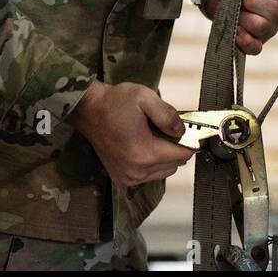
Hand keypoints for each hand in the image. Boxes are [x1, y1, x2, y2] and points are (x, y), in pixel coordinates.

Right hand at [69, 81, 194, 186]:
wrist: (89, 110)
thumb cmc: (114, 103)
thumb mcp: (145, 98)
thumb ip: (168, 115)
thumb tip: (182, 131)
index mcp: (144, 154)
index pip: (183, 155)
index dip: (188, 140)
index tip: (183, 128)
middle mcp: (136, 171)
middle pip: (175, 164)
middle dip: (174, 146)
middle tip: (163, 128)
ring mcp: (128, 177)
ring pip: (163, 170)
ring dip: (163, 155)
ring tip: (151, 135)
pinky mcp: (122, 178)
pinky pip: (149, 174)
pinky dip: (152, 162)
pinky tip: (142, 144)